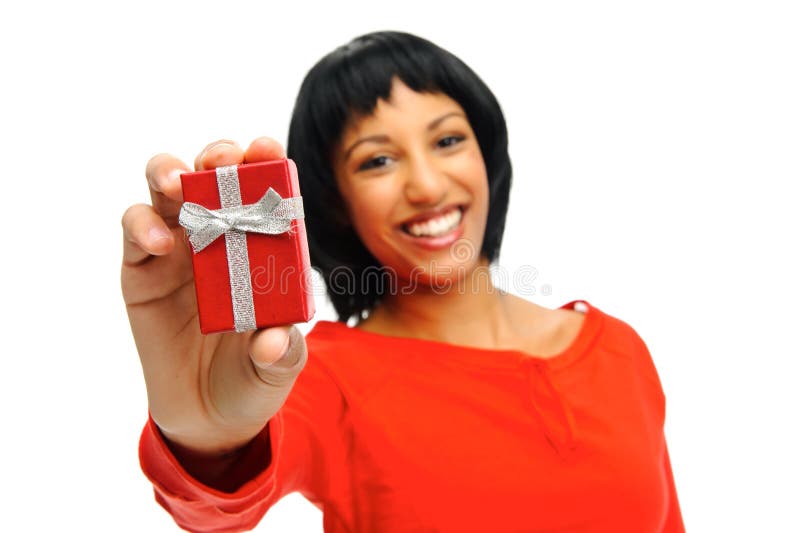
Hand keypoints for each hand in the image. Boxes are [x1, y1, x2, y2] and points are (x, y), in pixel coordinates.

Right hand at [121, 137, 307, 455]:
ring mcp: (178, 249)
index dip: (264, 164)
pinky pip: (135, 231)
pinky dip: (143, 225)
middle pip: (212, 177)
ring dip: (170, 173)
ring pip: (165, 190)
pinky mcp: (142, 270)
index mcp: (261, 247)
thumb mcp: (277, 369)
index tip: (269, 149)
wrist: (208, 418)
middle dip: (217, 157)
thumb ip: (282, 353)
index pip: (263, 193)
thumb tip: (275, 339)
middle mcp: (219, 238)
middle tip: (224, 161)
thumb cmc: (252, 380)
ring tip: (181, 185)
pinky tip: (160, 240)